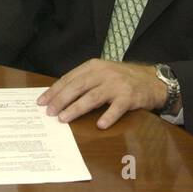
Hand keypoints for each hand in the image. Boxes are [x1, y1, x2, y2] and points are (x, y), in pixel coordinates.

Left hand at [37, 59, 167, 128]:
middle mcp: (104, 73)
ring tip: (64, 118)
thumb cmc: (120, 79)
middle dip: (61, 100)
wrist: (150, 80)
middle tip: (49, 112)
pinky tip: (100, 125)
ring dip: (76, 108)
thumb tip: (58, 97)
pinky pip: (117, 108)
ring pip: (93, 97)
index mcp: (93, 66)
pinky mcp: (129, 97)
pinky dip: (108, 116)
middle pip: (78, 87)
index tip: (41, 102)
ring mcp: (117, 85)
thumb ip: (83, 81)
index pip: (69, 78)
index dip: (54, 90)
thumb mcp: (101, 73)